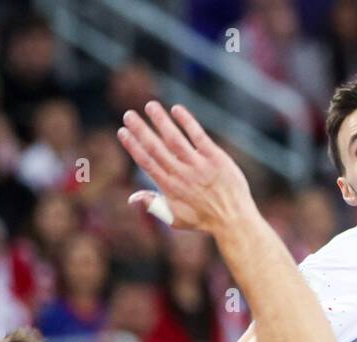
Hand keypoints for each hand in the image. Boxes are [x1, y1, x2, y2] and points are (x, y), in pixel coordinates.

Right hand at [118, 102, 256, 235]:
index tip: (122, 132)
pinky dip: (187, 122)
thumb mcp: (175, 219)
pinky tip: (176, 109)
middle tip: (129, 114)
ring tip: (150, 106)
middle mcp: (181, 174)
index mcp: (169, 187)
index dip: (132, 146)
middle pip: (156, 148)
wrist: (234, 220)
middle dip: (140, 130)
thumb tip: (132, 198)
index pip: (146, 162)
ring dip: (161, 121)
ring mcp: (198, 165)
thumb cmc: (203, 220)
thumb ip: (153, 205)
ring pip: (174, 139)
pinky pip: (198, 136)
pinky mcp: (215, 158)